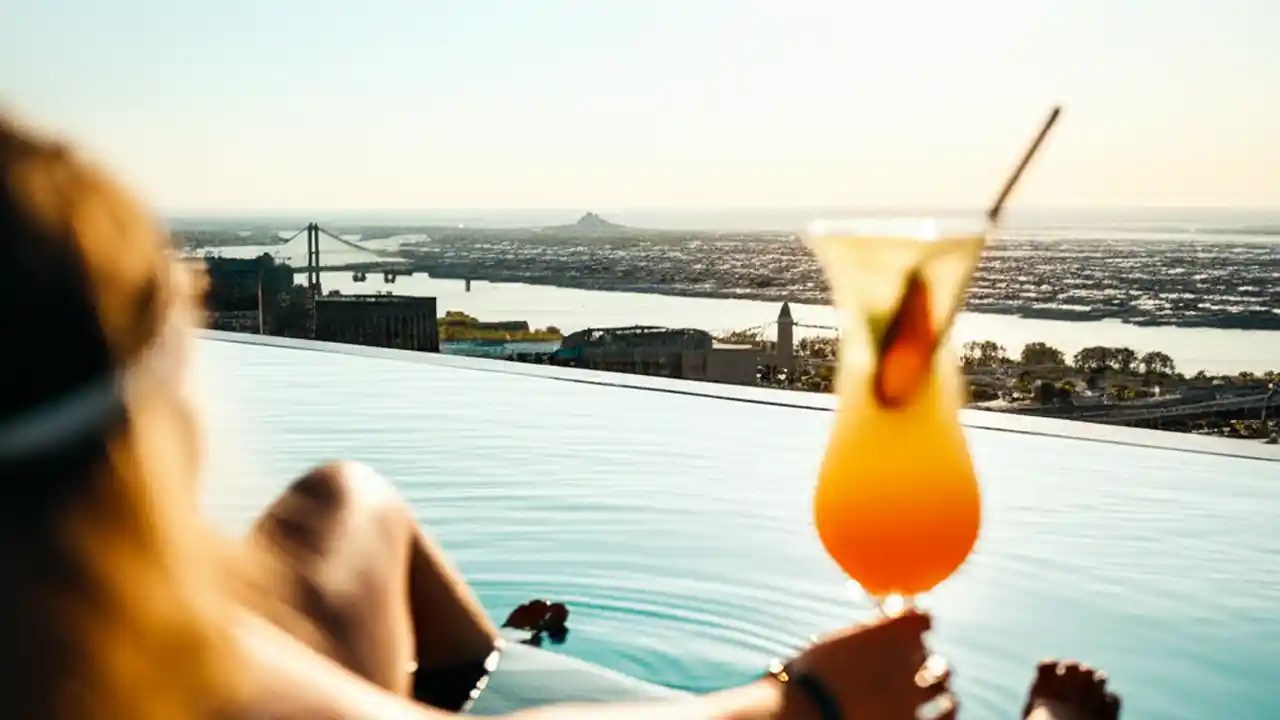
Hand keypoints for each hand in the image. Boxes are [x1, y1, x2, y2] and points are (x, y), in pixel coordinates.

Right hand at [780, 612, 952, 719]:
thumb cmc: (808, 678)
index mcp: (886, 632)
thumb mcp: (831, 646)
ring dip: (938, 682)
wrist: (810, 714)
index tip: (915, 623)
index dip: (918, 622)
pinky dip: (946, 709)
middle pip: (930, 652)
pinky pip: (947, 715)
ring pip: (943, 682)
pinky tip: (944, 708)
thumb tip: (881, 622)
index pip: (922, 617)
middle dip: (924, 657)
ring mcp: (913, 694)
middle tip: (920, 662)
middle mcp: (907, 659)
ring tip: (934, 685)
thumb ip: (864, 633)